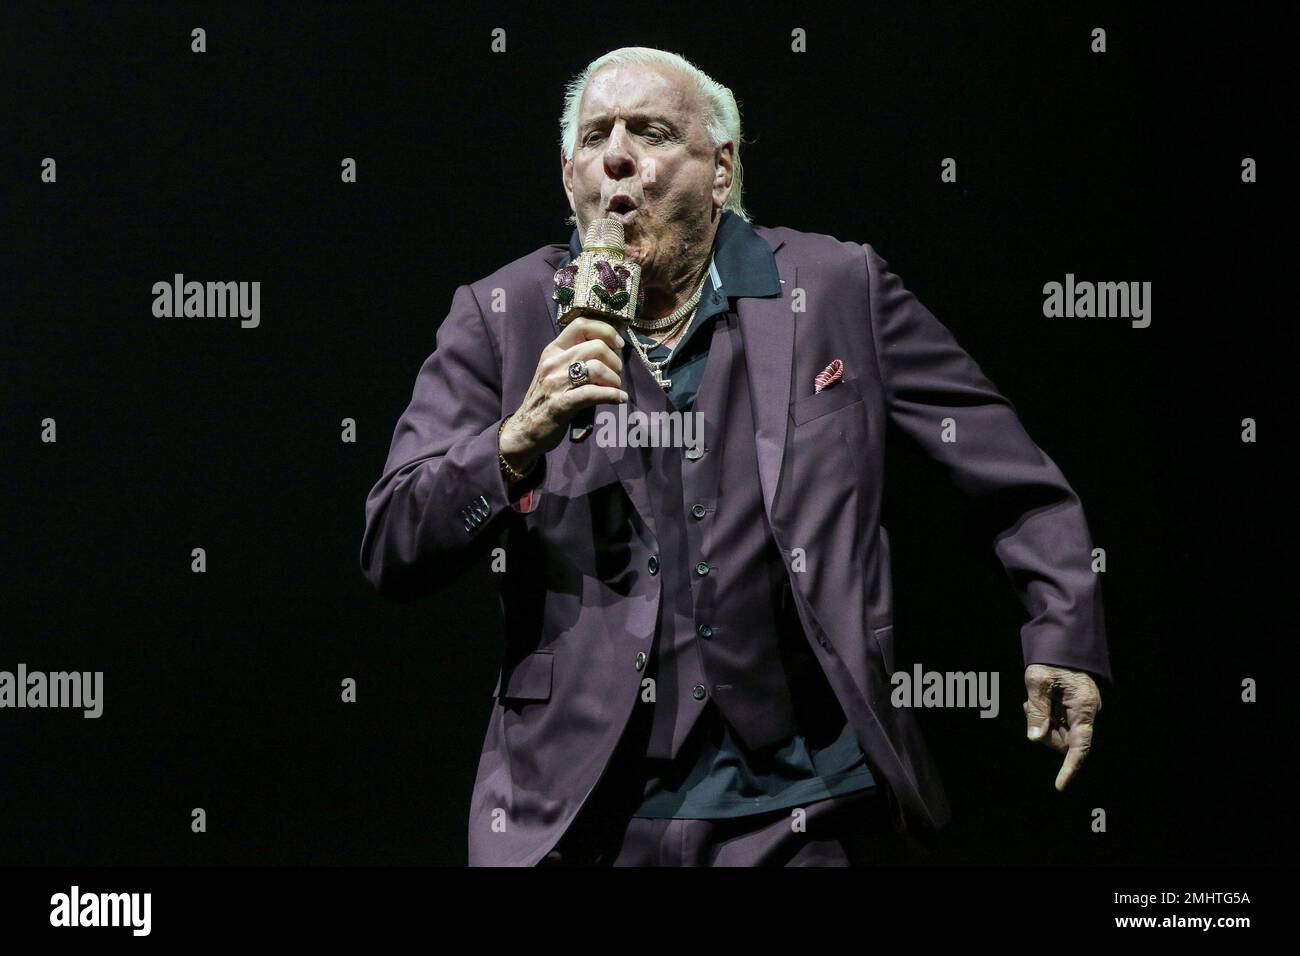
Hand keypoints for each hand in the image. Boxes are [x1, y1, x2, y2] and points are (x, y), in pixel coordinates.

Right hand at [499, 318, 627, 470]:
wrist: (525, 429)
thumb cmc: (545, 399)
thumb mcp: (554, 371)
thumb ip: (574, 357)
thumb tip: (610, 348)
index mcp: (553, 351)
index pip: (581, 324)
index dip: (605, 330)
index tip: (618, 344)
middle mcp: (553, 363)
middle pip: (596, 347)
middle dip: (615, 361)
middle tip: (616, 374)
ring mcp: (555, 383)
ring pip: (597, 368)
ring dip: (614, 379)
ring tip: (615, 388)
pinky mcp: (561, 404)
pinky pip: (594, 393)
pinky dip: (613, 395)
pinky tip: (619, 398)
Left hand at [1022, 664, 1101, 791]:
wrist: (1061, 642)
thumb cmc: (1050, 658)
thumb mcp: (1037, 682)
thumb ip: (1037, 711)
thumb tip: (1035, 738)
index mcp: (1084, 707)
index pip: (1080, 746)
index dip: (1070, 768)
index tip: (1059, 786)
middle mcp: (1086, 712)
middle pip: (1064, 741)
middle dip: (1044, 733)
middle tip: (1028, 707)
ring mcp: (1080, 712)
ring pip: (1058, 733)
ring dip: (1042, 723)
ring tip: (1032, 701)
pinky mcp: (1073, 710)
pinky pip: (1057, 723)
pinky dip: (1045, 717)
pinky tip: (1038, 701)